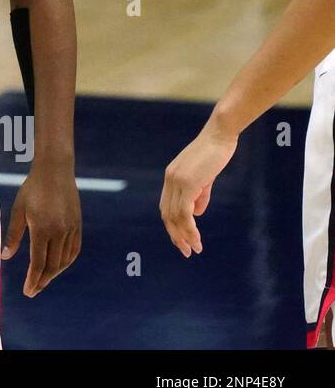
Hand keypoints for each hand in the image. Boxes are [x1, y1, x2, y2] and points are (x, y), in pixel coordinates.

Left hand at [1, 158, 80, 296]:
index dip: (33, 279)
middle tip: (34, 291)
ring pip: (64, 260)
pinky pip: (74, 250)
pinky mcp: (77, 226)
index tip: (28, 291)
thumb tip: (5, 257)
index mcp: (42, 229)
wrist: (55, 171)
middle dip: (42, 281)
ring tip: (43, 280)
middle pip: (52, 265)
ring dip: (54, 273)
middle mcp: (59, 232)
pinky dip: (66, 262)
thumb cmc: (32, 189)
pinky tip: (58, 266)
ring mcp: (71, 229)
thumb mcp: (18, 210)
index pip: (38, 262)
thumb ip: (13, 235)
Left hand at [159, 115, 237, 256]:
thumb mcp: (205, 177)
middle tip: (186, 251)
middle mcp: (170, 180)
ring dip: (184, 235)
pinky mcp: (188, 183)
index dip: (173, 225)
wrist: (220, 136)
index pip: (167, 206)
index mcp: (171, 177)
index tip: (182, 240)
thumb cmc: (216, 153)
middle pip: (167, 214)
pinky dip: (189, 228)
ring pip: (175, 216)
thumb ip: (199, 195)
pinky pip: (185, 212)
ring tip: (194, 248)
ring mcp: (177, 181)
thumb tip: (196, 213)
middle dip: (175, 234)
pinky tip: (196, 238)